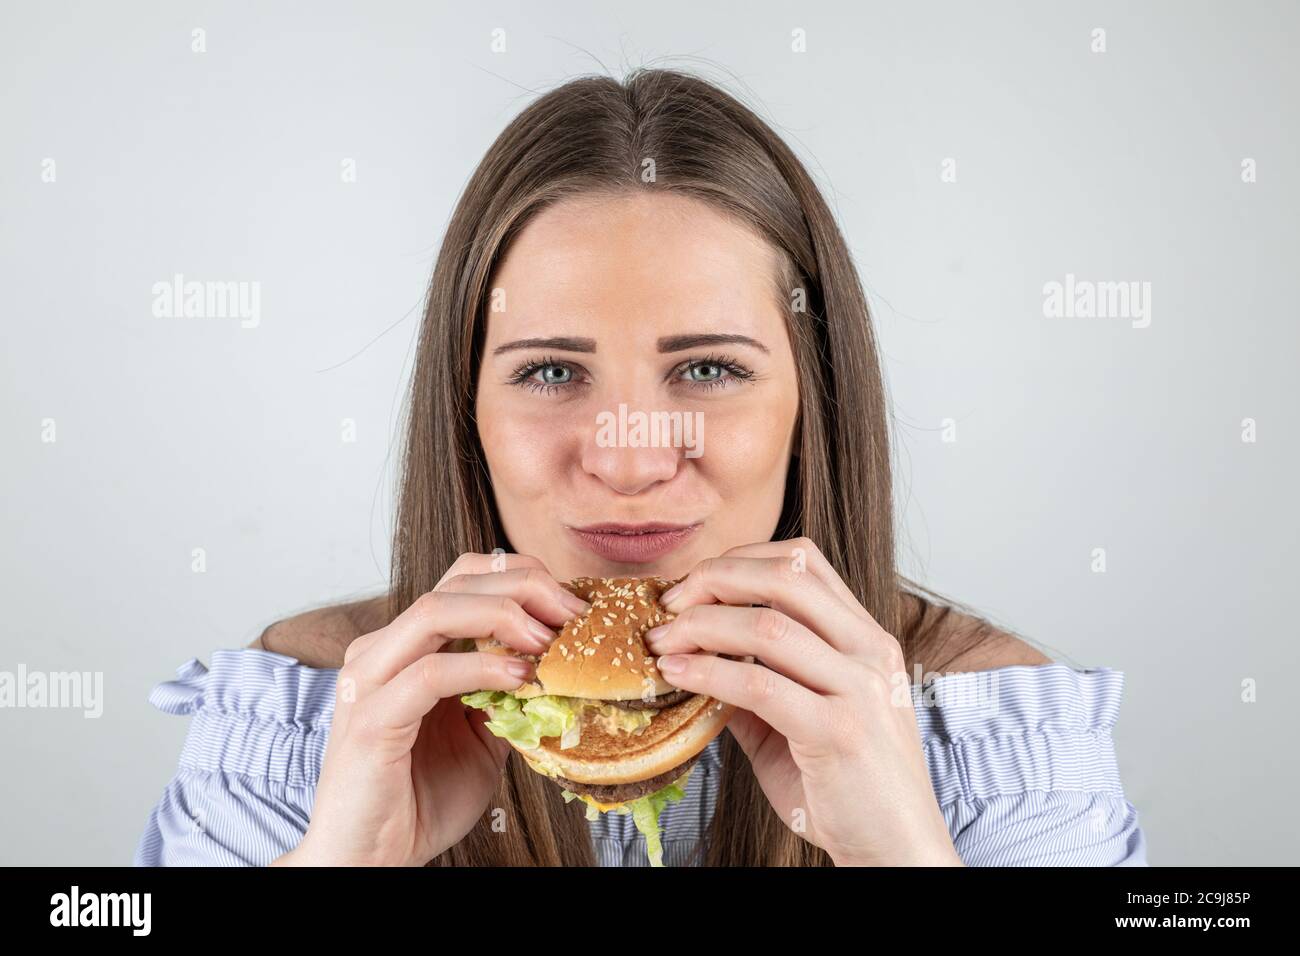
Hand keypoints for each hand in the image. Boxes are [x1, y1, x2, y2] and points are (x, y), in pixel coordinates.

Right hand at [279, 552, 589, 865]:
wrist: (371, 859)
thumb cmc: (420, 800)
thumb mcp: (482, 737)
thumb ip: (508, 695)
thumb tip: (561, 668)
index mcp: (405, 646)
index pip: (464, 579)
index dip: (522, 579)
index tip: (572, 606)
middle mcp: (381, 650)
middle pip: (455, 582)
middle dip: (525, 586)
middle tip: (573, 615)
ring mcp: (369, 680)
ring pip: (437, 611)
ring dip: (504, 616)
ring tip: (549, 641)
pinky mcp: (371, 718)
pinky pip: (430, 673)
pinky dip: (481, 667)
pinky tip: (521, 677)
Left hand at [643, 538, 961, 866]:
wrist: (896, 851)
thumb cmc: (848, 789)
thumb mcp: (802, 720)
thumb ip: (758, 684)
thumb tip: (696, 657)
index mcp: (867, 638)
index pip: (804, 561)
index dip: (740, 560)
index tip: (693, 584)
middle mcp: (871, 651)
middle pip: (785, 577)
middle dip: (714, 579)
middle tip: (668, 604)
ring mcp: (861, 689)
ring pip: (767, 627)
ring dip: (699, 627)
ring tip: (660, 642)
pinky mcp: (840, 731)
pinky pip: (759, 685)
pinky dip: (707, 672)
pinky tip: (676, 674)